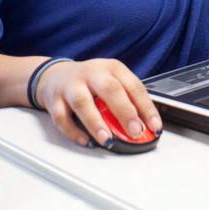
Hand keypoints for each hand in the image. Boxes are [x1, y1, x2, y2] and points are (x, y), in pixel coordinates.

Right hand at [35, 58, 162, 147]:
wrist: (55, 75)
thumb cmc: (89, 81)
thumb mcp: (111, 81)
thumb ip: (126, 101)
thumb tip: (143, 127)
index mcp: (112, 68)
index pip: (134, 86)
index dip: (146, 107)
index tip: (154, 126)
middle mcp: (92, 74)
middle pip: (110, 90)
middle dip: (125, 112)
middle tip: (135, 131)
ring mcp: (71, 85)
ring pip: (82, 102)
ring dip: (96, 122)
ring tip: (107, 139)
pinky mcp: (54, 99)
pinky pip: (62, 117)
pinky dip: (73, 131)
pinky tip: (85, 140)